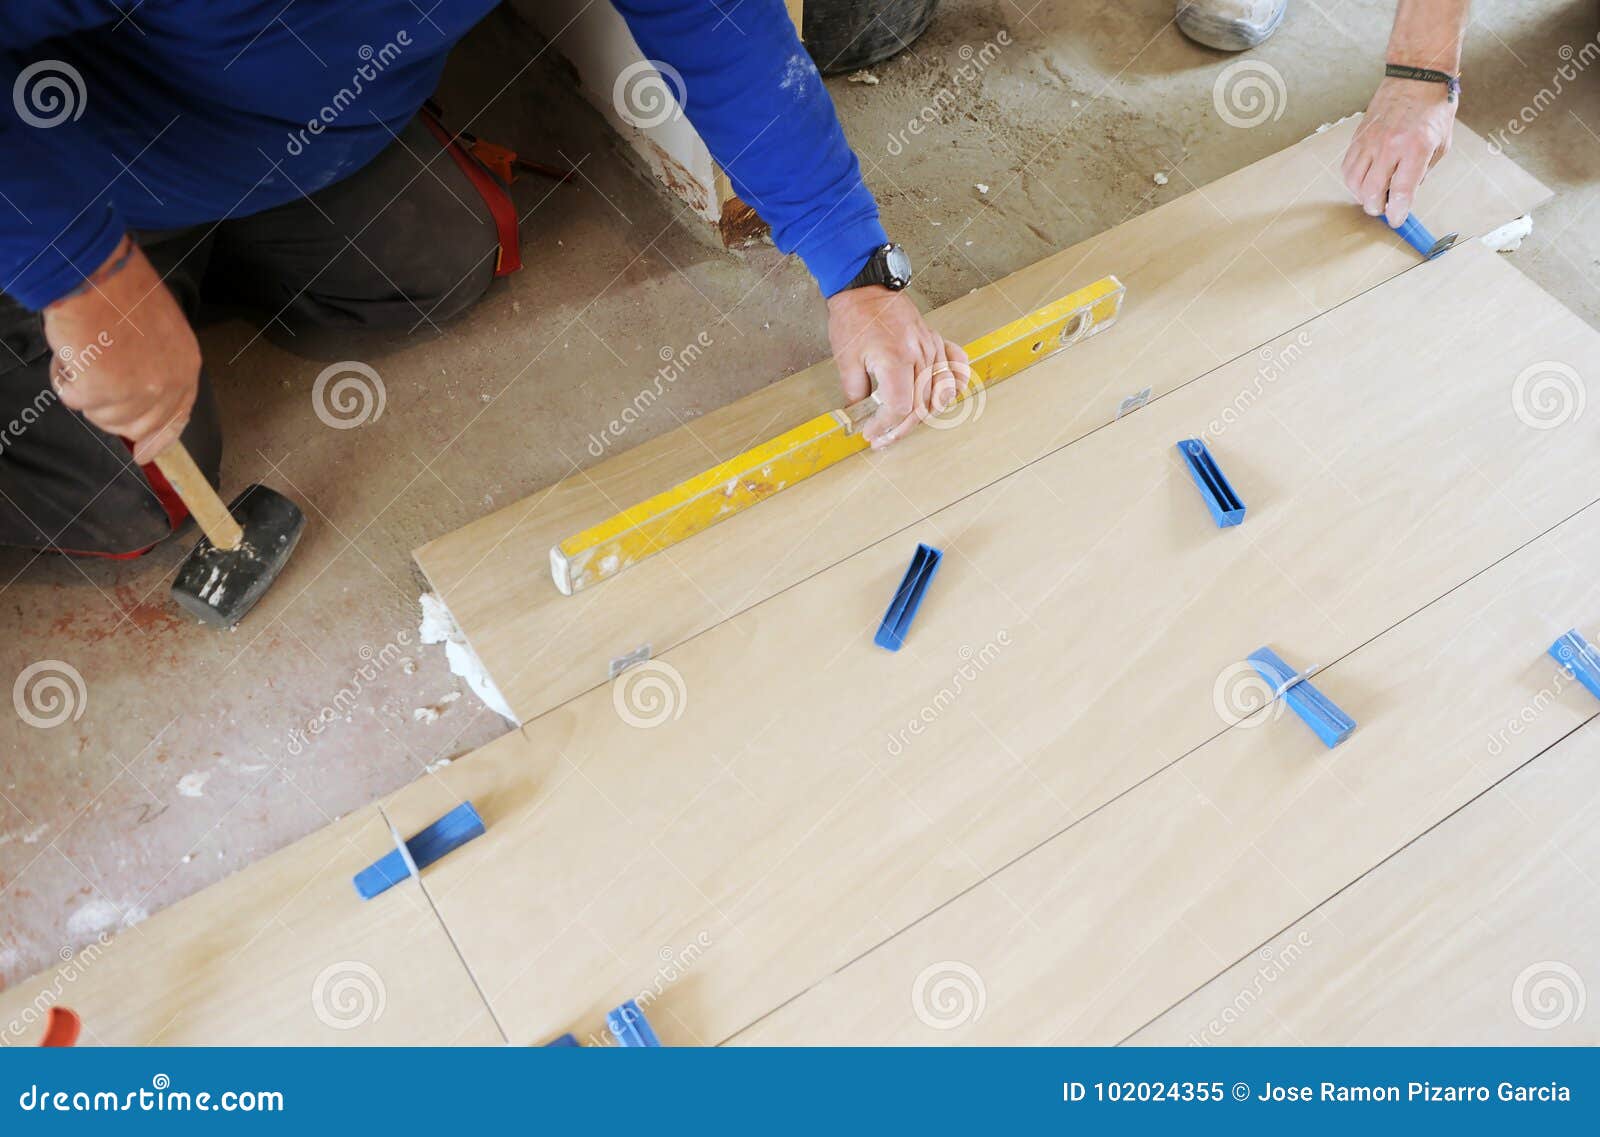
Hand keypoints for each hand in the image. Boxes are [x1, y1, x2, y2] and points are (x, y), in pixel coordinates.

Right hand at [43, 239, 200, 463]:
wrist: (97, 274)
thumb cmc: (122, 291)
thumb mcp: (161, 329)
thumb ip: (158, 366)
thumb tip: (144, 401)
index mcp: (185, 367)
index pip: (177, 418)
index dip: (159, 438)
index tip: (146, 454)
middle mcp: (166, 384)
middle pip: (135, 426)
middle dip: (110, 411)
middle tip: (95, 379)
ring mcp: (136, 391)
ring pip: (102, 416)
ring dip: (86, 391)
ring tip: (86, 352)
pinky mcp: (103, 391)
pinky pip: (75, 399)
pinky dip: (65, 378)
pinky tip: (72, 349)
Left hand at [827, 285, 968, 446]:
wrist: (865, 288)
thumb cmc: (854, 318)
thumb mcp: (845, 359)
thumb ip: (855, 393)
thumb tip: (858, 418)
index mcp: (895, 358)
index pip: (899, 406)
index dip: (885, 425)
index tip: (872, 433)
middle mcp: (920, 353)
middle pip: (922, 405)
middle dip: (902, 428)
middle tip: (884, 438)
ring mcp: (932, 347)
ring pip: (940, 393)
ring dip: (924, 415)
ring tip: (905, 424)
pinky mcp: (936, 341)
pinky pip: (956, 368)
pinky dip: (952, 386)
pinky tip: (940, 398)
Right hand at [1342, 76, 1457, 227]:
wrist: (1415, 77)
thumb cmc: (1433, 109)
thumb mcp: (1441, 144)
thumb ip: (1422, 172)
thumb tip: (1403, 195)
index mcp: (1417, 147)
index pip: (1400, 191)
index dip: (1396, 213)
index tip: (1397, 220)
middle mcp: (1390, 145)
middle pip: (1371, 192)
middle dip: (1377, 208)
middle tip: (1384, 208)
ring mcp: (1370, 141)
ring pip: (1354, 183)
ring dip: (1362, 196)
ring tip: (1373, 194)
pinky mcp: (1358, 138)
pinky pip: (1347, 168)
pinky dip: (1353, 181)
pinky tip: (1364, 180)